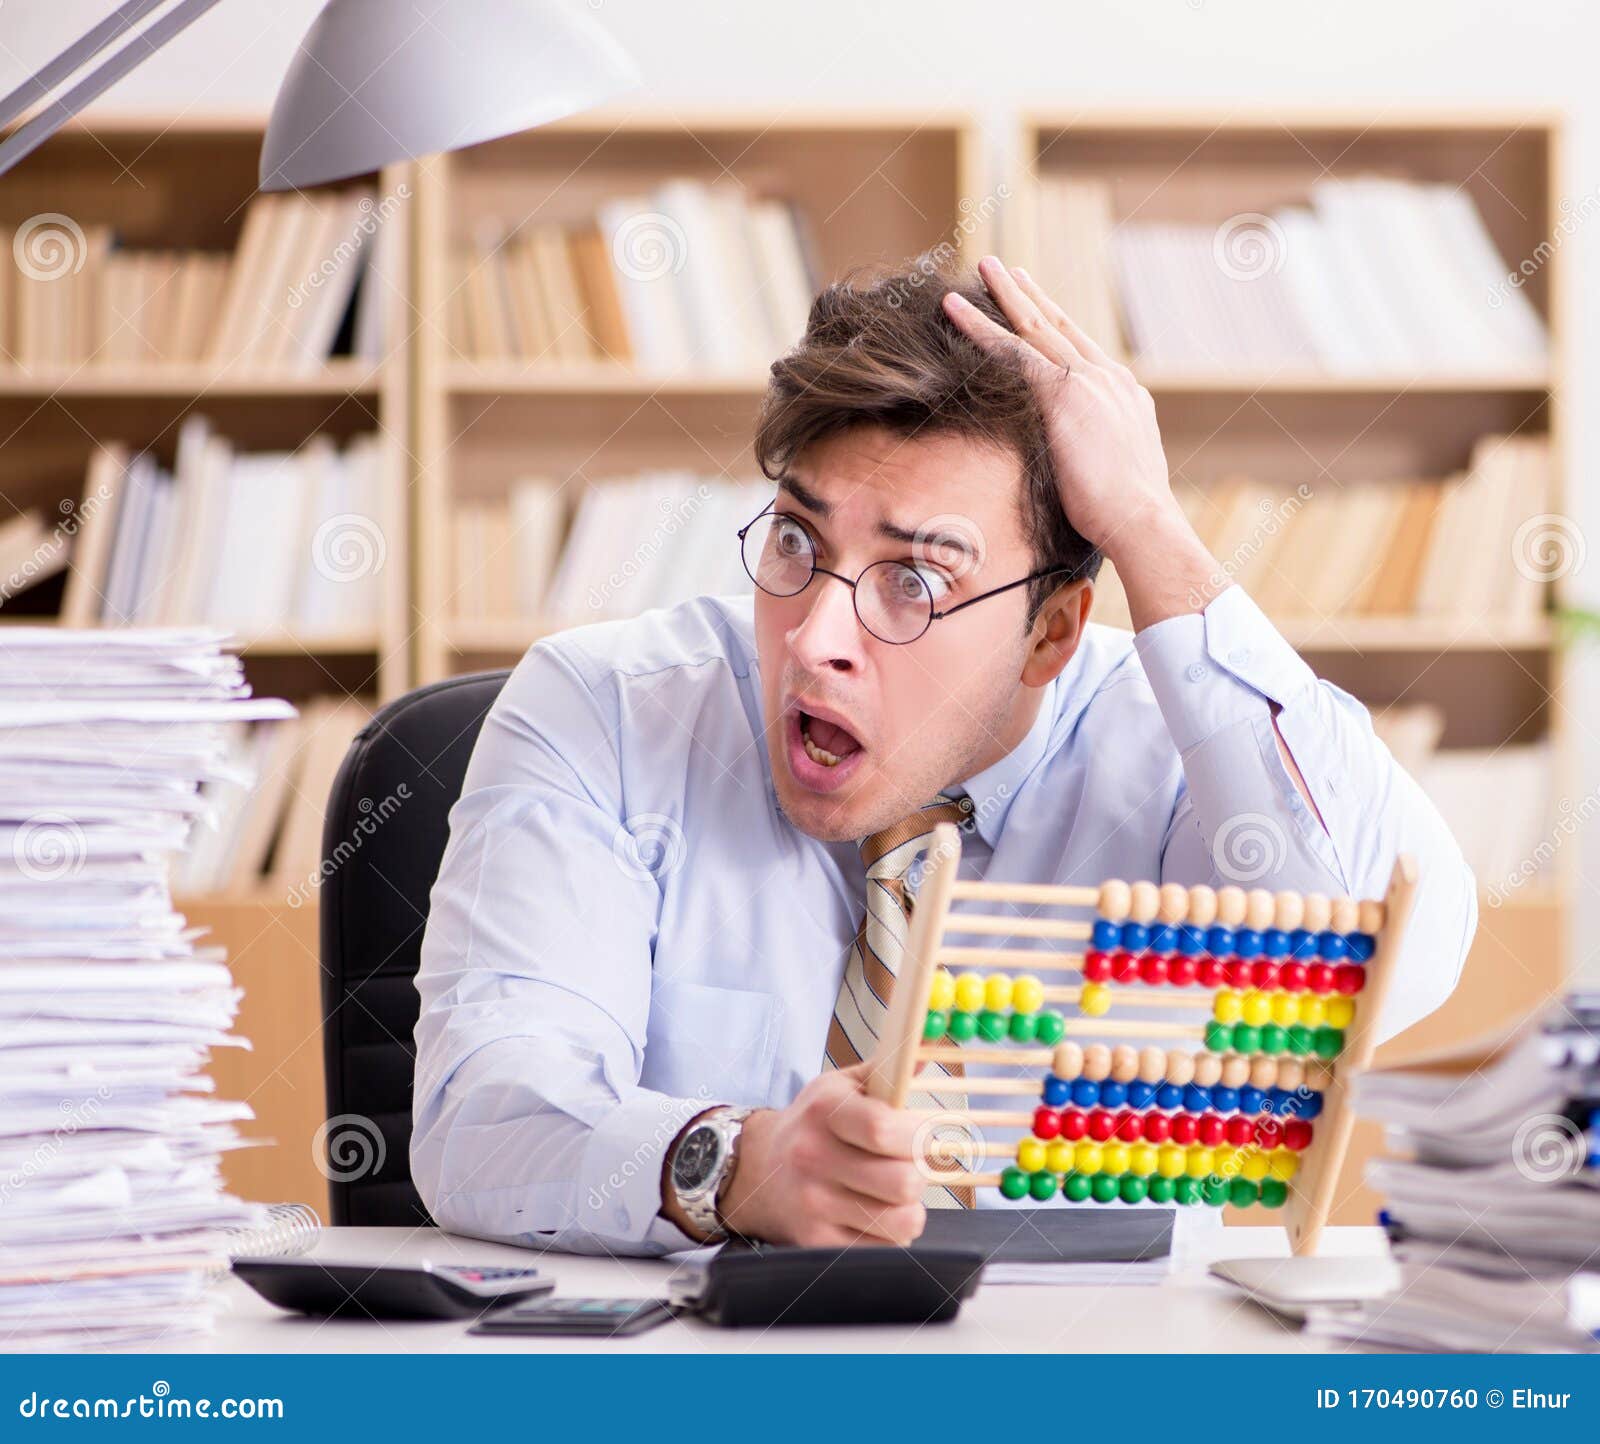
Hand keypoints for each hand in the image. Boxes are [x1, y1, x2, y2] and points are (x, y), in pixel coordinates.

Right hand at [716, 1064, 926, 1246]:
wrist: (757, 1168)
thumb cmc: (813, 1123)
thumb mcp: (841, 1086)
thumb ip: (889, 1070)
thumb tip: (929, 1047)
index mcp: (824, 1111)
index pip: (883, 1128)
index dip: (918, 1135)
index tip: (922, 1135)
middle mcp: (813, 1157)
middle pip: (903, 1182)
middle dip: (920, 1175)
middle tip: (910, 1166)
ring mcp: (814, 1204)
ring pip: (901, 1223)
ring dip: (911, 1209)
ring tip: (896, 1194)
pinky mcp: (817, 1241)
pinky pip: (883, 1248)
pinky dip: (891, 1235)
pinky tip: (877, 1214)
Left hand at [942, 256, 1224, 626]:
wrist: (1141, 520)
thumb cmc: (1127, 516)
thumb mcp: (1117, 472)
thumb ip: (1098, 452)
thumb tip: (1081, 466)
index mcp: (1122, 393)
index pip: (1080, 349)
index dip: (1053, 324)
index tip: (1035, 304)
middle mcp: (1106, 377)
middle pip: (1059, 325)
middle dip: (1029, 295)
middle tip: (1003, 269)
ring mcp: (1086, 381)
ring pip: (1035, 327)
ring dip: (1005, 295)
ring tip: (982, 268)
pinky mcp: (1062, 394)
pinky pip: (1011, 351)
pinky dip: (979, 327)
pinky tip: (954, 310)